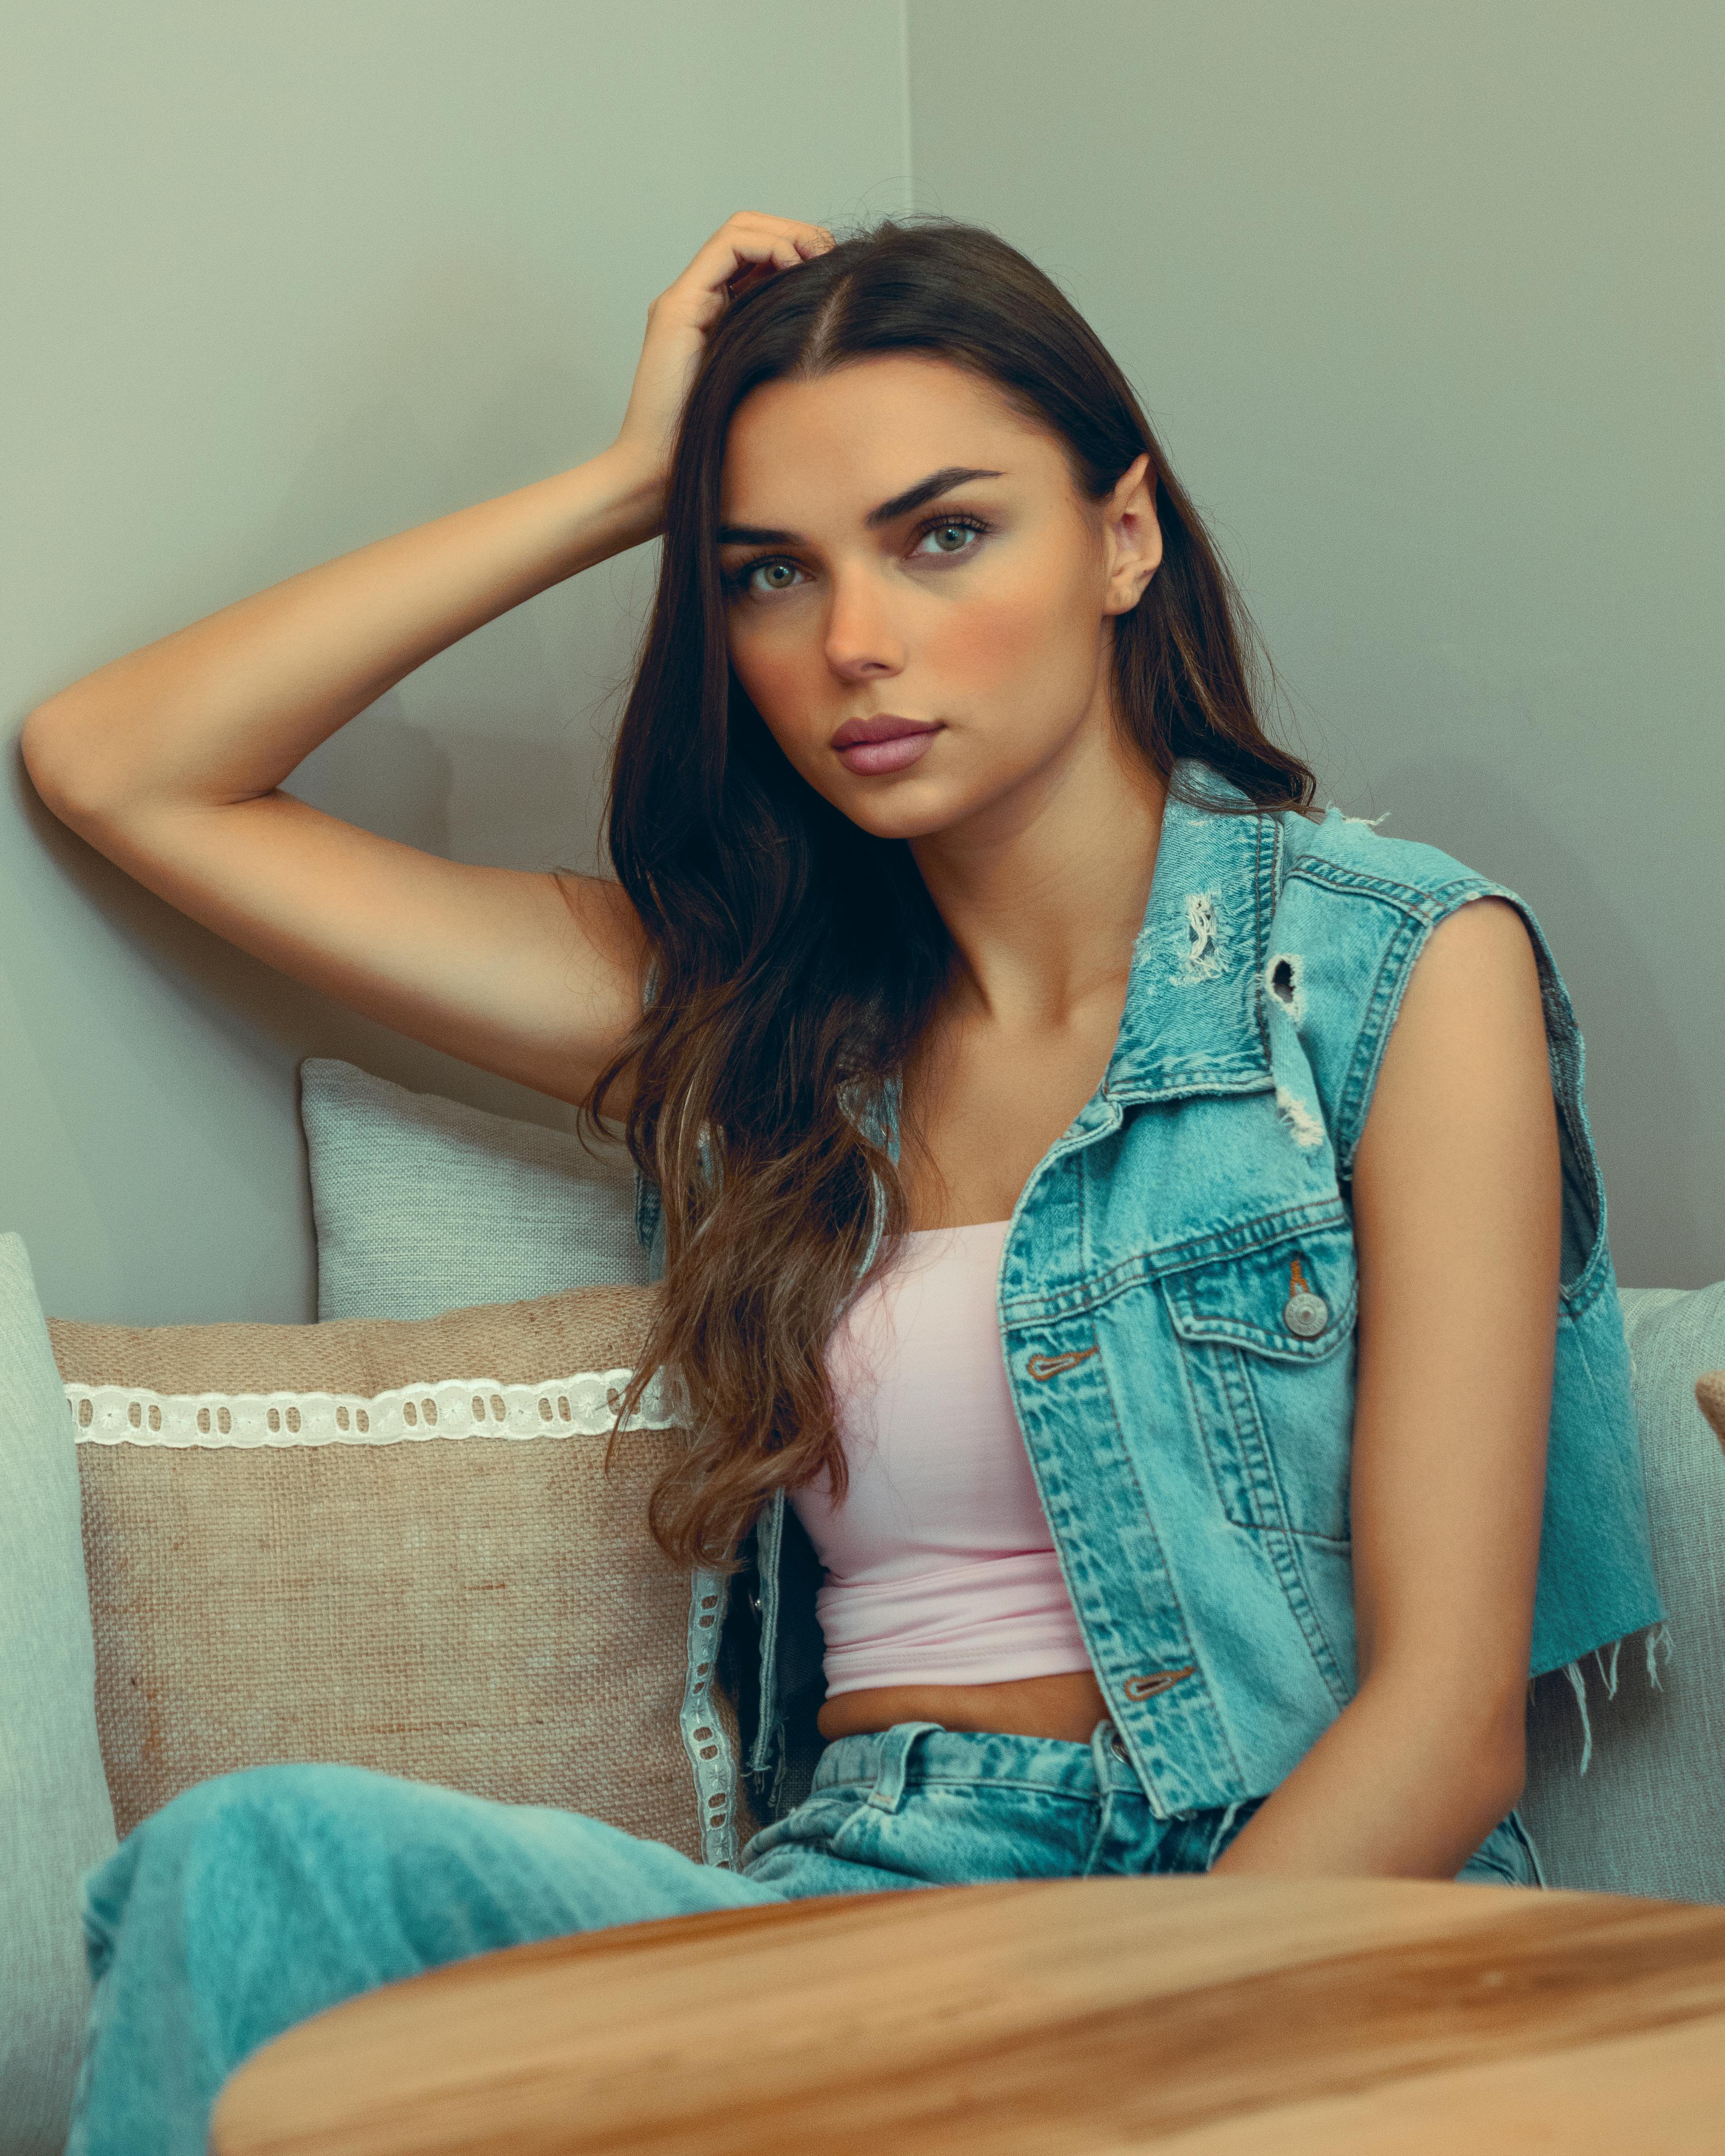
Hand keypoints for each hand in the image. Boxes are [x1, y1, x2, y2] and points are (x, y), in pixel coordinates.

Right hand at [610, 212, 835, 519]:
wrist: (661, 476)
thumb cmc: (717, 448)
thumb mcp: (770, 390)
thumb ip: (786, 353)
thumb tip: (836, 331)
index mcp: (719, 318)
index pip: (760, 258)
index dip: (800, 251)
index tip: (834, 272)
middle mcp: (699, 301)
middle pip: (751, 234)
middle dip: (798, 233)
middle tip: (832, 254)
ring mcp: (684, 301)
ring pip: (739, 231)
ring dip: (786, 233)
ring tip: (818, 255)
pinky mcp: (677, 307)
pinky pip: (726, 249)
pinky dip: (767, 246)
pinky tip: (794, 266)